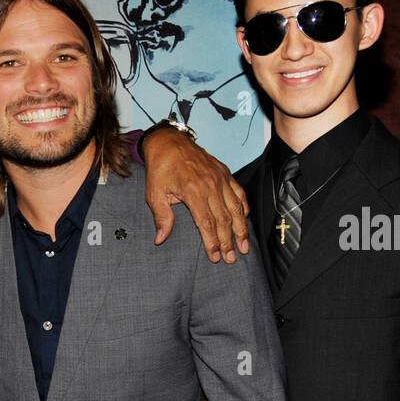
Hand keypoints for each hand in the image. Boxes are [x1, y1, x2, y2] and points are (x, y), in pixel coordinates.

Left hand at [140, 126, 249, 261]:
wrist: (169, 142)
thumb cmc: (160, 168)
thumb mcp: (154, 193)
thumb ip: (161, 217)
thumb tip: (161, 239)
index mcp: (193, 191)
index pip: (207, 223)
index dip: (212, 242)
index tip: (215, 257)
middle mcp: (210, 185)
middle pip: (224, 219)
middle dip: (229, 241)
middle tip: (232, 258)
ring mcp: (220, 178)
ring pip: (235, 208)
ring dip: (240, 229)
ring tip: (243, 246)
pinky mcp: (224, 173)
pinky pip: (239, 192)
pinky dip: (244, 207)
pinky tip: (245, 219)